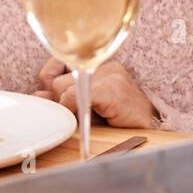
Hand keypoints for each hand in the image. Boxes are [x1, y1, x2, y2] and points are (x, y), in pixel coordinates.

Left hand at [35, 57, 158, 127]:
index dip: (49, 83)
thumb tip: (37, 96)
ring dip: (69, 109)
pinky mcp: (111, 89)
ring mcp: (109, 75)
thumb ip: (63, 98)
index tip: (55, 98)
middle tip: (80, 114)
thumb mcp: (89, 106)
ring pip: (63, 90)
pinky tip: (92, 118)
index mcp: (99, 64)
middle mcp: (104, 64)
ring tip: (91, 117)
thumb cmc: (123, 120)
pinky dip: (75, 111)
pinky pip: (75, 97)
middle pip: (56, 81)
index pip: (58, 64)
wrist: (154, 129)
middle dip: (60, 102)